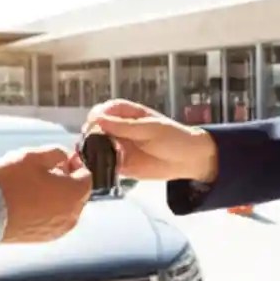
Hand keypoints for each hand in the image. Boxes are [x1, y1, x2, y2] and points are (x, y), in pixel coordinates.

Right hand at [0, 146, 90, 242]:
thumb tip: (65, 157)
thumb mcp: (34, 156)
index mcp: (75, 194)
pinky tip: (28, 202)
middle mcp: (72, 216)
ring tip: (33, 186)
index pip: (86, 175)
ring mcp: (58, 230)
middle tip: (45, 171)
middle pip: (77, 193)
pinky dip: (46, 211)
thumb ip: (57, 153)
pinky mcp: (43, 239)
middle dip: (66, 180)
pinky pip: (52, 220)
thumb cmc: (10, 183)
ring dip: (56, 196)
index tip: (61, 158)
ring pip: (65, 208)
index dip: (75, 163)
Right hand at [84, 99, 218, 182]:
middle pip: (95, 129)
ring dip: (91, 153)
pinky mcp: (120, 164)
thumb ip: (125, 126)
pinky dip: (99, 167)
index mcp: (126, 113)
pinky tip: (99, 169)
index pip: (103, 110)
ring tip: (93, 158)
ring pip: (96, 148)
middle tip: (92, 145)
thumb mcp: (151, 129)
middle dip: (90, 136)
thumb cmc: (174, 137)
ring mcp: (118, 147)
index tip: (93, 124)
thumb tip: (98, 119)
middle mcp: (118, 129)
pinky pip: (104, 165)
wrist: (189, 160)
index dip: (96, 116)